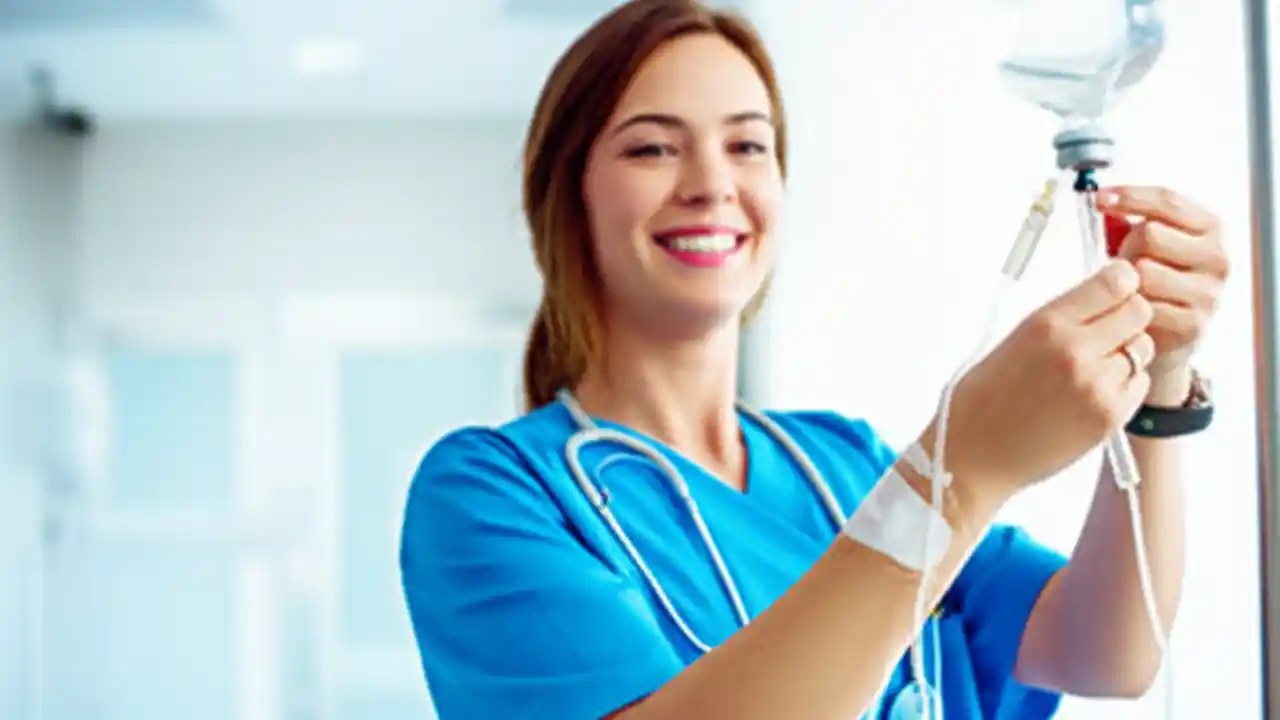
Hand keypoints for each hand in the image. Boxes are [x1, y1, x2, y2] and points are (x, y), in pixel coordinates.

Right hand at [939, 260, 1154, 498]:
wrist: (974, 455)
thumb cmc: (983, 400)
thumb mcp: (1015, 341)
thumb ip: (1062, 318)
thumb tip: (1104, 297)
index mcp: (1045, 324)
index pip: (1115, 281)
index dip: (1120, 282)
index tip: (1116, 289)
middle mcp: (1075, 351)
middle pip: (1139, 311)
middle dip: (1127, 316)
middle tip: (1108, 330)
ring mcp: (1096, 386)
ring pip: (1143, 349)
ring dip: (1126, 353)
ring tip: (1095, 367)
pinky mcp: (1109, 416)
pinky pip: (1140, 384)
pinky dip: (1125, 384)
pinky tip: (1094, 392)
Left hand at [1097, 186, 1228, 402]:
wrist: (1164, 334)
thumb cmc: (1154, 278)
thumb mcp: (1151, 242)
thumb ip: (1135, 219)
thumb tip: (1104, 199)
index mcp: (1210, 228)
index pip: (1168, 201)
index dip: (1130, 196)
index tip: (1100, 199)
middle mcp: (1216, 258)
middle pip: (1150, 234)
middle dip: (1127, 247)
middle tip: (1125, 264)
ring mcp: (1208, 293)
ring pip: (1143, 271)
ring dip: (1126, 281)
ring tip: (1129, 289)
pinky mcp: (1192, 324)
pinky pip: (1142, 306)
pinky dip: (1127, 308)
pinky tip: (1131, 311)